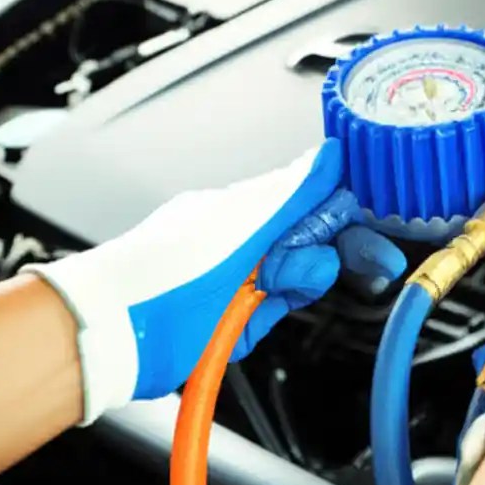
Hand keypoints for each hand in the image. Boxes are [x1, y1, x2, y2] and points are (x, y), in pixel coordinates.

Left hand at [21, 138, 405, 424]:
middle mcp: (247, 241)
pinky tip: (234, 323)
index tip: (372, 236)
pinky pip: (268, 320)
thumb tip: (332, 152)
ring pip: (295, 286)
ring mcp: (239, 282)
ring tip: (247, 298)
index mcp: (249, 208)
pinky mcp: (232, 321)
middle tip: (308, 276)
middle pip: (312, 248)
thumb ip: (293, 191)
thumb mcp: (241, 222)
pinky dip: (256, 326)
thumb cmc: (162, 269)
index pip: (317, 204)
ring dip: (282, 296)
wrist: (112, 332)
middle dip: (314, 265)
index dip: (349, 218)